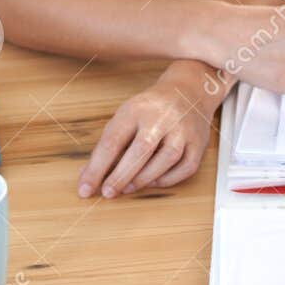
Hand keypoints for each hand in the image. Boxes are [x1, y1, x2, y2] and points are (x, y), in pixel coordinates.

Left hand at [79, 70, 213, 197]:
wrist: (189, 91)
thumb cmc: (151, 108)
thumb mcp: (125, 116)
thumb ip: (107, 145)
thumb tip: (87, 175)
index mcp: (136, 109)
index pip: (113, 140)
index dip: (97, 167)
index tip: (85, 188)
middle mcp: (161, 117)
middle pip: (141, 149)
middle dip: (121, 175)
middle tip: (107, 193)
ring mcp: (183, 130)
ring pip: (166, 159)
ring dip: (144, 179)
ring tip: (127, 189)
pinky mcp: (199, 143)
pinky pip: (185, 167)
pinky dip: (168, 179)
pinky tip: (153, 182)